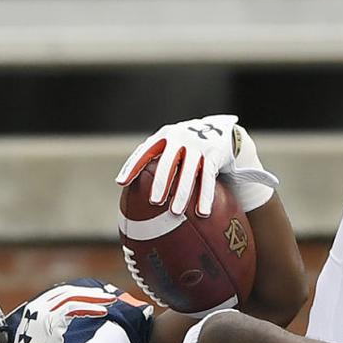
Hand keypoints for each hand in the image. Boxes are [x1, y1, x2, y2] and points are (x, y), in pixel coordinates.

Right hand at [2, 285, 116, 342]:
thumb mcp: (43, 336)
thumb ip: (53, 324)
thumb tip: (68, 320)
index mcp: (35, 307)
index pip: (61, 293)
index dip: (79, 292)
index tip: (94, 295)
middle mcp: (38, 306)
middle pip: (68, 292)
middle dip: (89, 293)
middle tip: (107, 295)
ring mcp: (44, 311)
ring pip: (73, 298)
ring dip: (94, 299)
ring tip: (110, 301)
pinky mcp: (52, 319)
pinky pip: (74, 308)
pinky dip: (90, 308)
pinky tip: (102, 311)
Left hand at [115, 116, 278, 217]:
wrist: (221, 130)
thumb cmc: (187, 144)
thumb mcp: (171, 145)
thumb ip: (155, 158)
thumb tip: (126, 186)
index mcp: (164, 136)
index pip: (145, 151)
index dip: (132, 166)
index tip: (121, 183)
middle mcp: (180, 138)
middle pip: (167, 162)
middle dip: (160, 182)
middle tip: (154, 202)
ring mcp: (198, 145)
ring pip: (189, 172)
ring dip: (182, 193)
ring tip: (175, 212)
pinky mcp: (214, 154)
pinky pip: (209, 178)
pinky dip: (205, 196)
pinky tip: (202, 212)